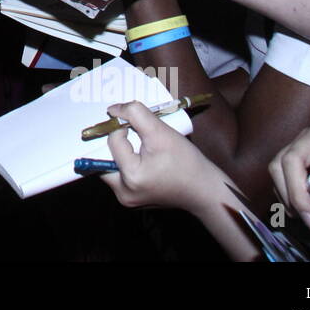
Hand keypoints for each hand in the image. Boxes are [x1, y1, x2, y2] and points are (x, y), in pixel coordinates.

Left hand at [101, 100, 221, 212]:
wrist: (204, 190)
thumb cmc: (187, 163)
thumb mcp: (162, 132)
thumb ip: (135, 114)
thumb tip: (113, 110)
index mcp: (130, 178)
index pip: (113, 141)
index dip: (124, 128)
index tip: (142, 127)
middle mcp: (122, 193)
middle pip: (105, 156)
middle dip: (119, 142)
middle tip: (136, 137)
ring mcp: (126, 199)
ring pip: (111, 165)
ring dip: (122, 152)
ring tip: (141, 149)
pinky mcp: (131, 200)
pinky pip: (120, 175)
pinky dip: (127, 163)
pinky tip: (143, 159)